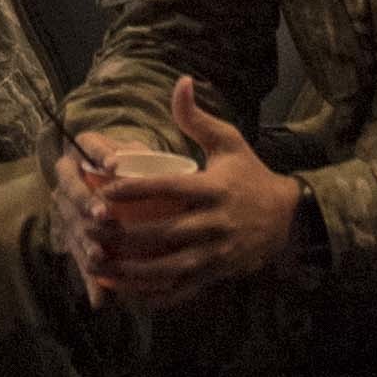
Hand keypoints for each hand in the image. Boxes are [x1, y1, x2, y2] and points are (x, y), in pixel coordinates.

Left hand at [61, 83, 306, 314]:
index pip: (169, 189)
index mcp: (214, 189)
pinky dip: (150, 295)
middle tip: (89, 230)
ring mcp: (215, 255)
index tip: (103, 189)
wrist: (287, 220)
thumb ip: (198, 118)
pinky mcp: (215, 276)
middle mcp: (214, 224)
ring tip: (97, 266)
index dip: (136, 190)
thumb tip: (180, 82)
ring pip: (168, 269)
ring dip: (130, 272)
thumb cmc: (249, 176)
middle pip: (163, 234)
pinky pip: (180, 290)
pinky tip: (123, 291)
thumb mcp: (230, 142)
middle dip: (123, 236)